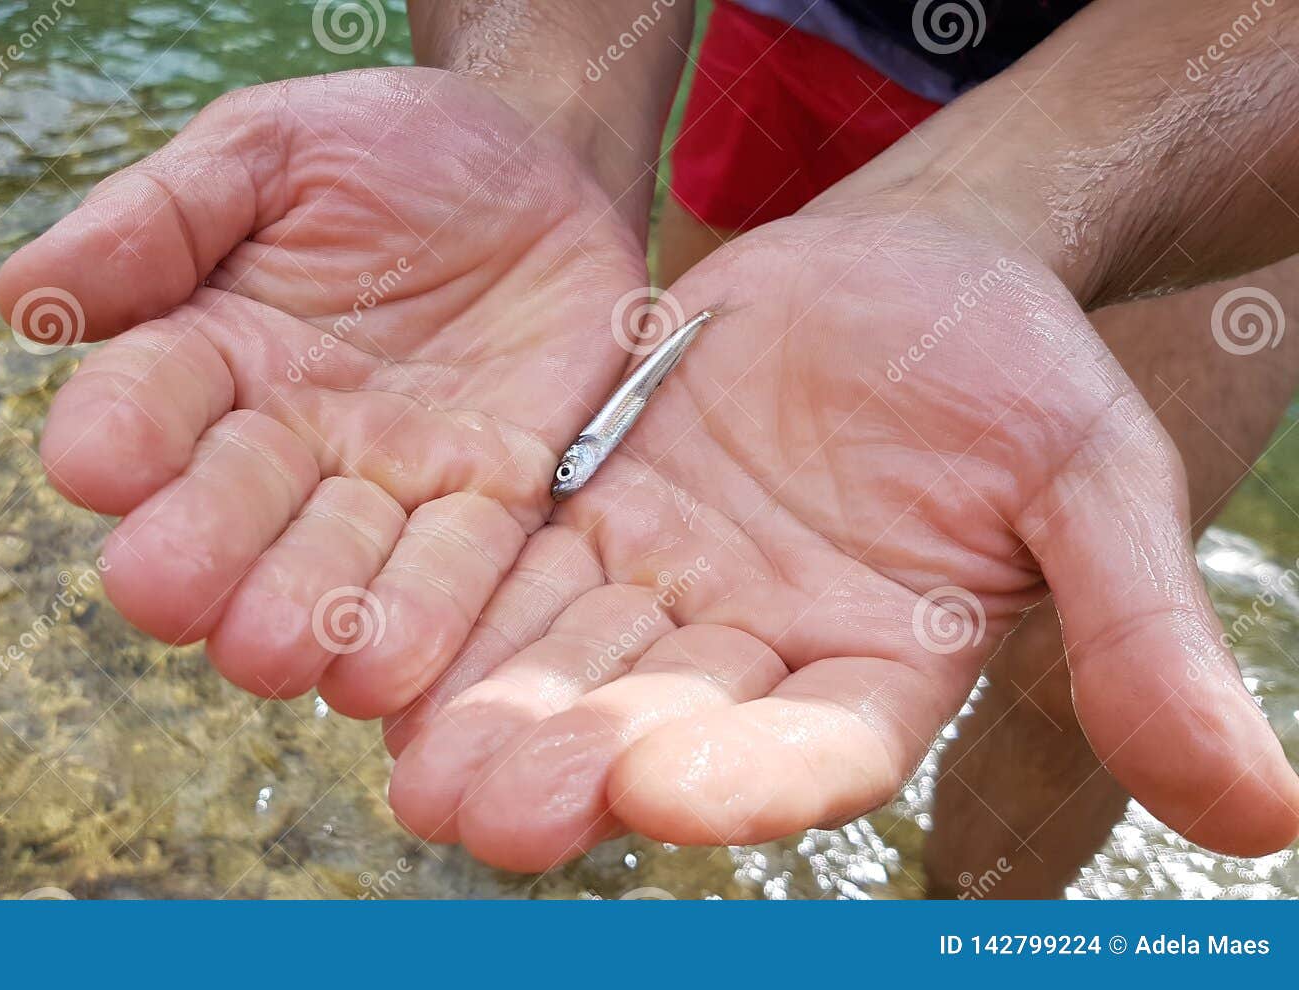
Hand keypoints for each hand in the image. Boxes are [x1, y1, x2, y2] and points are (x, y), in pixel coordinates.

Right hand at [0, 68, 647, 715]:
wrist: (538, 169)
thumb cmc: (387, 152)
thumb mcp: (272, 149)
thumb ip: (162, 216)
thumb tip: (26, 297)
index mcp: (210, 358)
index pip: (143, 409)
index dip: (118, 437)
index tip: (98, 461)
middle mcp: (287, 447)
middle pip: (228, 522)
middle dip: (203, 559)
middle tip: (172, 593)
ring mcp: (391, 488)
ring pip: (338, 573)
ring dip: (310, 615)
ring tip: (292, 651)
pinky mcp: (494, 505)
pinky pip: (466, 573)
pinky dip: (435, 624)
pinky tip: (401, 670)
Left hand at [384, 199, 1298, 870]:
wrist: (913, 273)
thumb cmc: (1018, 379)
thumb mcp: (1091, 487)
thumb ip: (1138, 637)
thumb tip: (1266, 813)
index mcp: (879, 671)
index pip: (810, 750)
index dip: (740, 775)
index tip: (655, 786)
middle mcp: (758, 653)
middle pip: (658, 723)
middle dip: (570, 765)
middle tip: (478, 813)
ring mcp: (669, 587)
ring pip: (570, 659)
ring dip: (490, 708)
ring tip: (408, 762)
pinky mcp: (596, 514)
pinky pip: (522, 566)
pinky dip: (463, 606)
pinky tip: (387, 643)